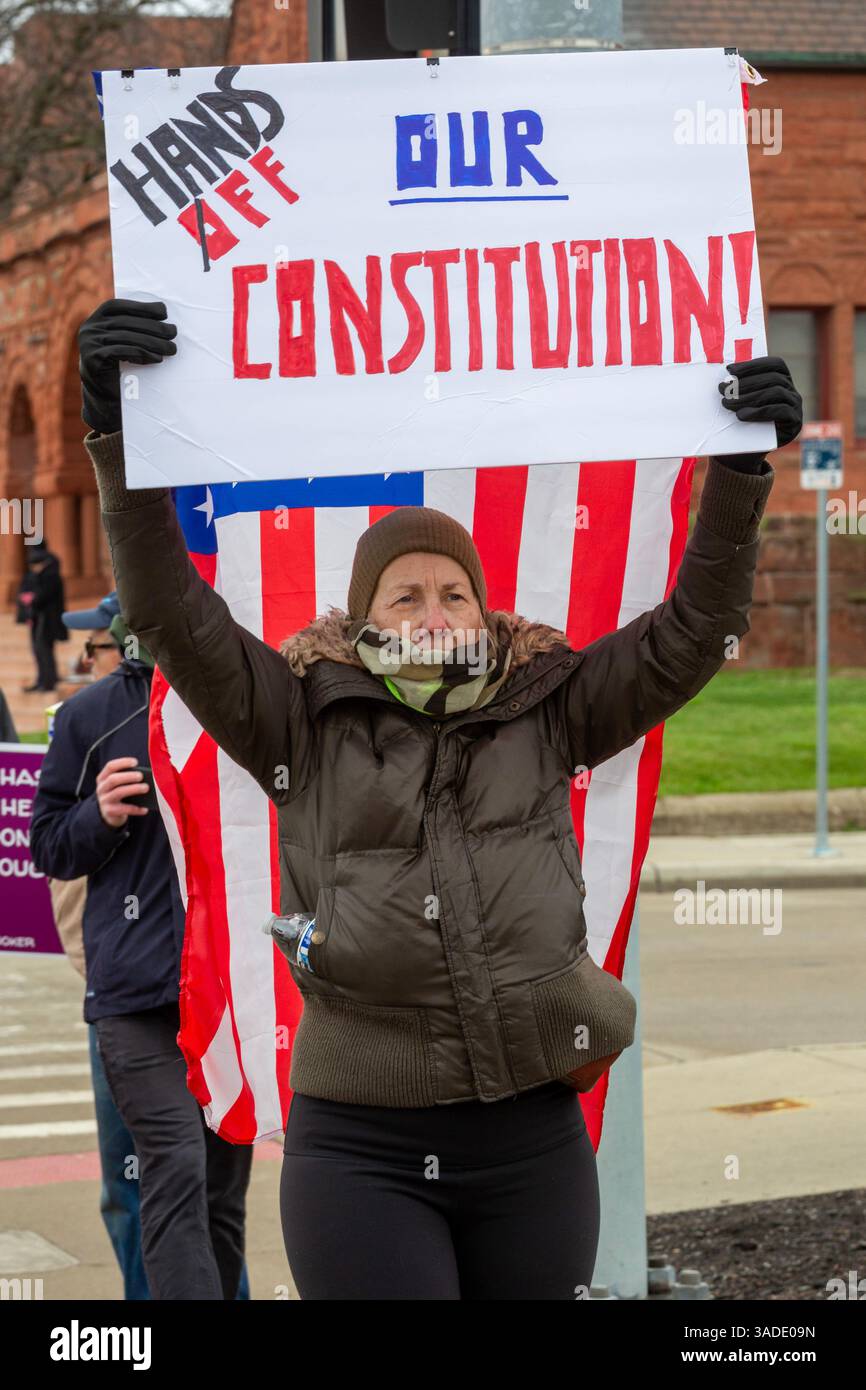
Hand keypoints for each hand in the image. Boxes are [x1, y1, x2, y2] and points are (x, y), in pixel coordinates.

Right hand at [78, 299, 177, 434]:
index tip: (163, 311)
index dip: (140, 307)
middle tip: (173, 332)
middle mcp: (88, 329)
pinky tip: (157, 358)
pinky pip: (122, 351)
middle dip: (152, 326)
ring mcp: (88, 343)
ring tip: (171, 348)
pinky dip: (142, 353)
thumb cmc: (120, 370)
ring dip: (152, 342)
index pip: (117, 307)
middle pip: (125, 322)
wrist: (105, 400)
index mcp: (95, 320)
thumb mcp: (125, 344)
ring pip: (126, 337)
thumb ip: (133, 328)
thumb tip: (163, 313)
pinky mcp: (92, 358)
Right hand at [96, 755, 149, 827]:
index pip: (110, 766)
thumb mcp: (118, 785)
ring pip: (118, 792)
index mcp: (103, 778)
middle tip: (141, 776)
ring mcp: (104, 800)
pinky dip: (135, 809)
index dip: (122, 763)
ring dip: (133, 789)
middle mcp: (101, 788)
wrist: (109, 814)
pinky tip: (144, 809)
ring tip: (146, 788)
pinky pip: (123, 809)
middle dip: (128, 776)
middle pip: (113, 779)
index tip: (135, 762)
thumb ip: (127, 779)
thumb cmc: (119, 794)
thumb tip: (146, 777)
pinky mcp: (109, 812)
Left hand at [717, 355, 802, 469]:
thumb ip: (739, 387)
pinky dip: (759, 412)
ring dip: (749, 397)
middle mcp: (792, 391)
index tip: (730, 370)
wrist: (746, 453)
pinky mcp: (795, 423)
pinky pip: (781, 411)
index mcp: (782, 381)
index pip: (775, 364)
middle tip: (723, 390)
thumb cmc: (740, 422)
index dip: (753, 365)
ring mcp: (796, 406)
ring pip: (776, 392)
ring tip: (727, 404)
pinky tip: (741, 415)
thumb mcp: (739, 402)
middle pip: (773, 378)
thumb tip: (726, 376)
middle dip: (745, 383)